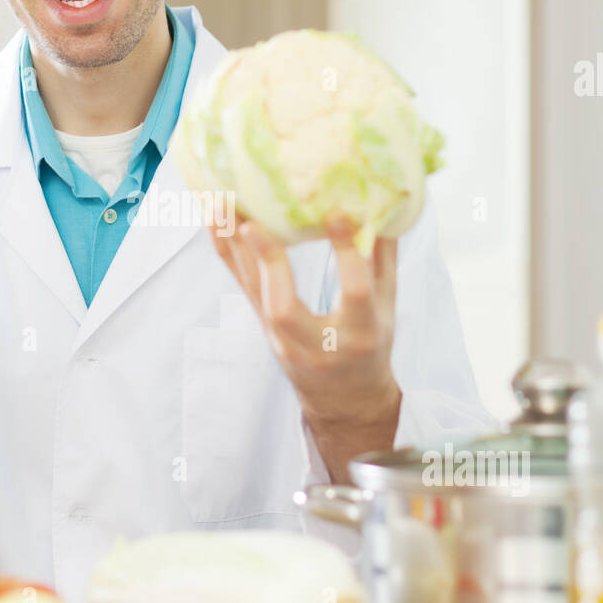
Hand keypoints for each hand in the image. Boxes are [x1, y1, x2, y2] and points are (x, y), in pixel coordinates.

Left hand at [210, 213, 400, 472]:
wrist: (342, 399)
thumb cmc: (370, 346)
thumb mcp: (387, 308)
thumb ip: (383, 259)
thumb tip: (380, 204)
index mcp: (360, 334)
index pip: (355, 293)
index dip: (346, 255)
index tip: (337, 215)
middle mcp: (316, 343)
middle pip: (284, 308)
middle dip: (269, 264)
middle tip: (253, 223)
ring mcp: (283, 339)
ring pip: (254, 294)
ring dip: (235, 248)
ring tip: (222, 205)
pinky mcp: (263, 328)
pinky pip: (242, 287)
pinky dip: (227, 252)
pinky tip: (215, 222)